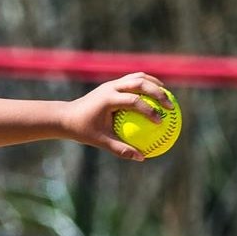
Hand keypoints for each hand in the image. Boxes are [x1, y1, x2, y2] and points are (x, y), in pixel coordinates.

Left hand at [55, 72, 173, 161]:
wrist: (66, 116)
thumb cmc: (82, 130)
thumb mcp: (100, 142)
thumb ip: (121, 149)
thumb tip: (141, 157)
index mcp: (107, 100)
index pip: (133, 101)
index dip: (149, 110)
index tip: (159, 122)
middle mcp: (110, 87)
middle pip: (140, 83)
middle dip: (158, 93)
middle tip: (170, 106)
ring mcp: (112, 83)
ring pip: (138, 77)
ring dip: (154, 84)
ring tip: (168, 96)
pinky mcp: (113, 84)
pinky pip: (133, 80)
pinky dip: (146, 85)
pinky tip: (156, 96)